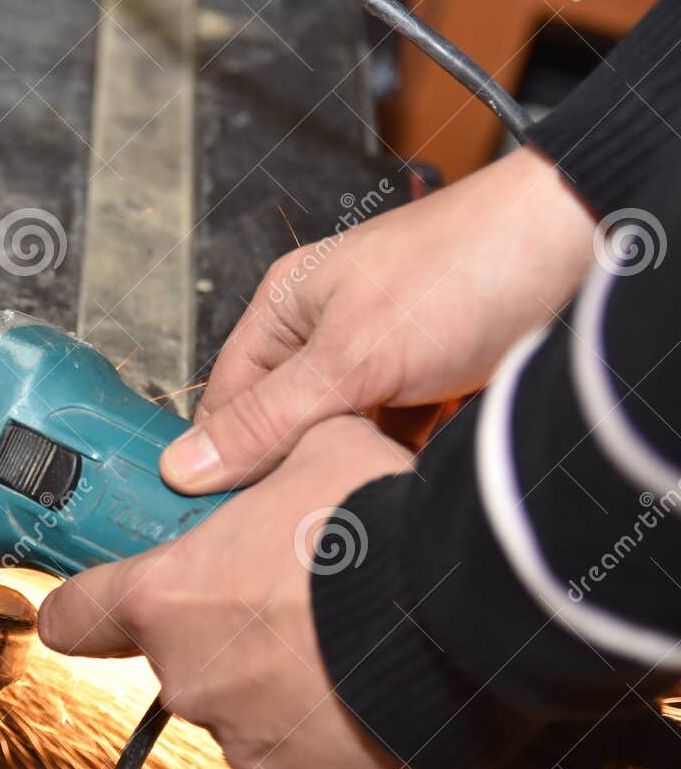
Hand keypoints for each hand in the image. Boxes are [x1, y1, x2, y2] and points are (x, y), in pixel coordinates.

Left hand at [40, 417, 433, 768]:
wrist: (469, 616)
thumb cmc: (383, 527)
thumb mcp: (319, 446)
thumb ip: (268, 452)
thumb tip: (268, 440)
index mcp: (166, 597)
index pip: (76, 616)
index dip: (81, 609)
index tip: (84, 609)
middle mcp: (190, 677)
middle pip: (181, 659)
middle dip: (223, 634)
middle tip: (288, 603)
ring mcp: (245, 742)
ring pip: (242, 711)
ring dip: (275, 686)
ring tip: (342, 648)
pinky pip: (297, 763)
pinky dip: (323, 737)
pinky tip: (363, 696)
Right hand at [161, 146, 593, 493]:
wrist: (582, 246)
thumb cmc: (466, 267)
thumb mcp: (351, 357)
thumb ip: (268, 418)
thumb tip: (187, 464)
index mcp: (285, 308)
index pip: (225, 402)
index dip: (221, 460)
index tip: (224, 522)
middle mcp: (325, 332)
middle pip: (282, 425)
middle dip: (294, 468)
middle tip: (301, 515)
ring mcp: (380, 359)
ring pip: (340, 437)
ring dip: (351, 466)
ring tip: (357, 498)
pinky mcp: (432, 383)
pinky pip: (396, 440)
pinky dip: (398, 461)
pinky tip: (405, 481)